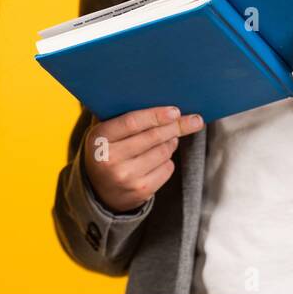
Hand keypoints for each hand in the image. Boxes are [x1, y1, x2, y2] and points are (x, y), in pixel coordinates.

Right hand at [82, 106, 203, 213]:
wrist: (100, 191)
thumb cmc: (108, 151)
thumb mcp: (106, 133)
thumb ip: (123, 116)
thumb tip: (160, 102)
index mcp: (99, 138)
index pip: (132, 122)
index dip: (156, 115)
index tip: (175, 111)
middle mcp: (110, 159)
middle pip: (153, 137)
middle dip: (176, 126)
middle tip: (193, 120)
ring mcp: (126, 177)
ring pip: (163, 152)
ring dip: (171, 142)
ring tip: (168, 138)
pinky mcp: (141, 191)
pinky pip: (167, 168)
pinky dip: (168, 160)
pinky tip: (159, 159)